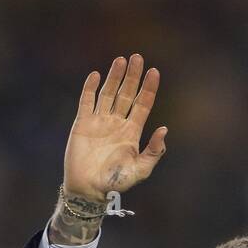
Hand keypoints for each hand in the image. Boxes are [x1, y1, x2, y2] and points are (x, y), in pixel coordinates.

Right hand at [63, 54, 166, 202]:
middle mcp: (117, 123)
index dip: (149, 88)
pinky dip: (90, 88)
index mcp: (132, 132)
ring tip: (121, 60)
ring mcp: (100, 121)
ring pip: (108, 93)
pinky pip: (87, 101)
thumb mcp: (140, 170)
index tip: (154, 72)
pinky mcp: (83, 123)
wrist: (88, 189)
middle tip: (138, 58)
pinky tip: (95, 75)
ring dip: (114, 77)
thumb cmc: (115, 183)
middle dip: (133, 76)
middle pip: (127, 94)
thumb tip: (164, 130)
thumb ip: (153, 152)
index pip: (143, 105)